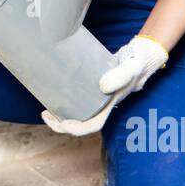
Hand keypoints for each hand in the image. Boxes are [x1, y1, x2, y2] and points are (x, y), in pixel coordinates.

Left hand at [40, 34, 169, 135]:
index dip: (78, 129)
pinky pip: (75, 100)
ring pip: (76, 113)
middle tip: (45, 114)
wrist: (139, 56)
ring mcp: (96, 98)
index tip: (63, 123)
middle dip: (61, 124)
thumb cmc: (136, 63)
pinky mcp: (90, 87)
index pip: (94, 125)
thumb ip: (120, 75)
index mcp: (110, 105)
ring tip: (45, 110)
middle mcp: (102, 105)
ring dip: (59, 115)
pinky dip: (63, 101)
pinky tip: (52, 94)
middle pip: (81, 123)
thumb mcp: (131, 67)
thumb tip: (103, 86)